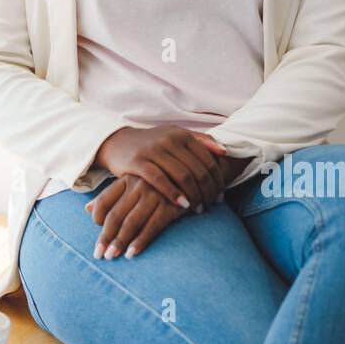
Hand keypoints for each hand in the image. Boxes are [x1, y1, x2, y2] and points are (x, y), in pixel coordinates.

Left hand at [84, 174, 186, 259]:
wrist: (194, 174)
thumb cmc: (159, 183)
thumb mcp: (134, 183)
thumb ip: (112, 196)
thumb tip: (87, 209)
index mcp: (127, 179)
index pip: (104, 200)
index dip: (97, 217)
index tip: (95, 231)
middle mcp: (138, 185)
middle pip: (115, 215)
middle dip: (105, 236)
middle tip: (98, 254)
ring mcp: (154, 194)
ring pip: (131, 223)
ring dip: (120, 242)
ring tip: (111, 256)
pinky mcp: (170, 205)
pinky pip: (151, 227)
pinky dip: (140, 242)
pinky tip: (132, 254)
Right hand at [96, 125, 229, 211]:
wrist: (120, 143)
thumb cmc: (154, 144)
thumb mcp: (176, 137)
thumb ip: (201, 141)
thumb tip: (225, 151)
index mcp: (182, 134)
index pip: (208, 160)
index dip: (217, 180)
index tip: (220, 196)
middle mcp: (169, 139)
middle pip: (197, 170)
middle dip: (207, 191)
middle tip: (210, 205)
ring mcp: (153, 149)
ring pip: (182, 175)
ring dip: (194, 195)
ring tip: (198, 209)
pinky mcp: (138, 161)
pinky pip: (160, 180)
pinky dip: (174, 194)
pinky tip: (182, 205)